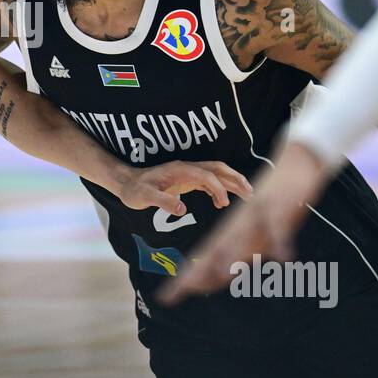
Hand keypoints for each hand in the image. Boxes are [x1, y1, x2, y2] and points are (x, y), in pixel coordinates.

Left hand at [117, 160, 252, 216]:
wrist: (125, 182)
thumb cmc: (133, 190)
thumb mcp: (144, 197)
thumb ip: (162, 201)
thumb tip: (182, 209)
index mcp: (180, 170)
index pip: (206, 176)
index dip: (218, 188)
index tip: (224, 204)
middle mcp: (187, 168)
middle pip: (218, 169)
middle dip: (236, 179)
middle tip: (252, 194)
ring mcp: (187, 173)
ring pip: (216, 173)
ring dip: (232, 183)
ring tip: (248, 196)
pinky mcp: (186, 179)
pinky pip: (209, 181)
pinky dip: (220, 189)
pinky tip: (222, 202)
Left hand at [158, 141, 328, 304]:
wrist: (292, 166)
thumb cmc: (270, 205)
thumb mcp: (252, 232)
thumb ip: (239, 253)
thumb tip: (220, 275)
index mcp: (230, 231)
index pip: (203, 259)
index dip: (187, 278)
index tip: (168, 298)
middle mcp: (237, 226)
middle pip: (215, 252)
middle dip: (200, 272)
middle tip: (183, 290)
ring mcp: (255, 216)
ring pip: (240, 238)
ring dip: (233, 255)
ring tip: (221, 274)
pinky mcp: (277, 208)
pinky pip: (276, 225)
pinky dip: (278, 239)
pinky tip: (282, 256)